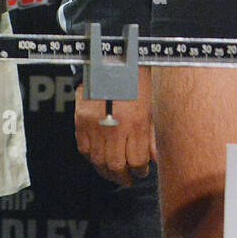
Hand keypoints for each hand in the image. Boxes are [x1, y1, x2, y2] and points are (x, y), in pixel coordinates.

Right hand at [74, 64, 156, 186]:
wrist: (112, 58)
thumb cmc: (136, 78)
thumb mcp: (151, 104)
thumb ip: (153, 134)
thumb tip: (155, 157)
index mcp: (135, 123)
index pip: (137, 161)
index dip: (140, 171)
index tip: (142, 171)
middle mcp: (114, 127)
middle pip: (116, 166)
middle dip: (123, 177)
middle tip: (128, 178)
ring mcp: (94, 126)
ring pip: (98, 161)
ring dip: (106, 171)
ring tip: (114, 173)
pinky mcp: (80, 121)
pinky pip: (84, 149)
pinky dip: (91, 158)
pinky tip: (99, 159)